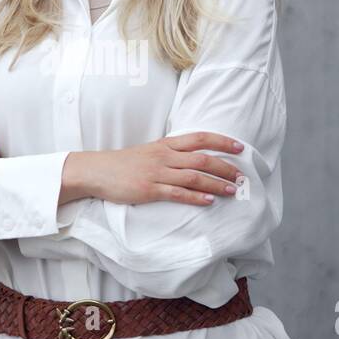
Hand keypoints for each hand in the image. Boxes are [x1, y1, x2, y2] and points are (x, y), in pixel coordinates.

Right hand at [60, 132, 245, 206]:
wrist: (97, 171)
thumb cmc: (124, 163)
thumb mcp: (149, 151)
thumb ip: (170, 153)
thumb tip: (194, 158)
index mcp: (166, 144)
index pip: (200, 138)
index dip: (222, 141)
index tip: (240, 147)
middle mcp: (164, 156)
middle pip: (203, 158)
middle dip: (225, 166)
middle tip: (241, 175)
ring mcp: (157, 173)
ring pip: (194, 176)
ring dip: (216, 183)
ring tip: (233, 190)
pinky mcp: (150, 190)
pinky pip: (178, 193)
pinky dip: (196, 197)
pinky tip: (209, 201)